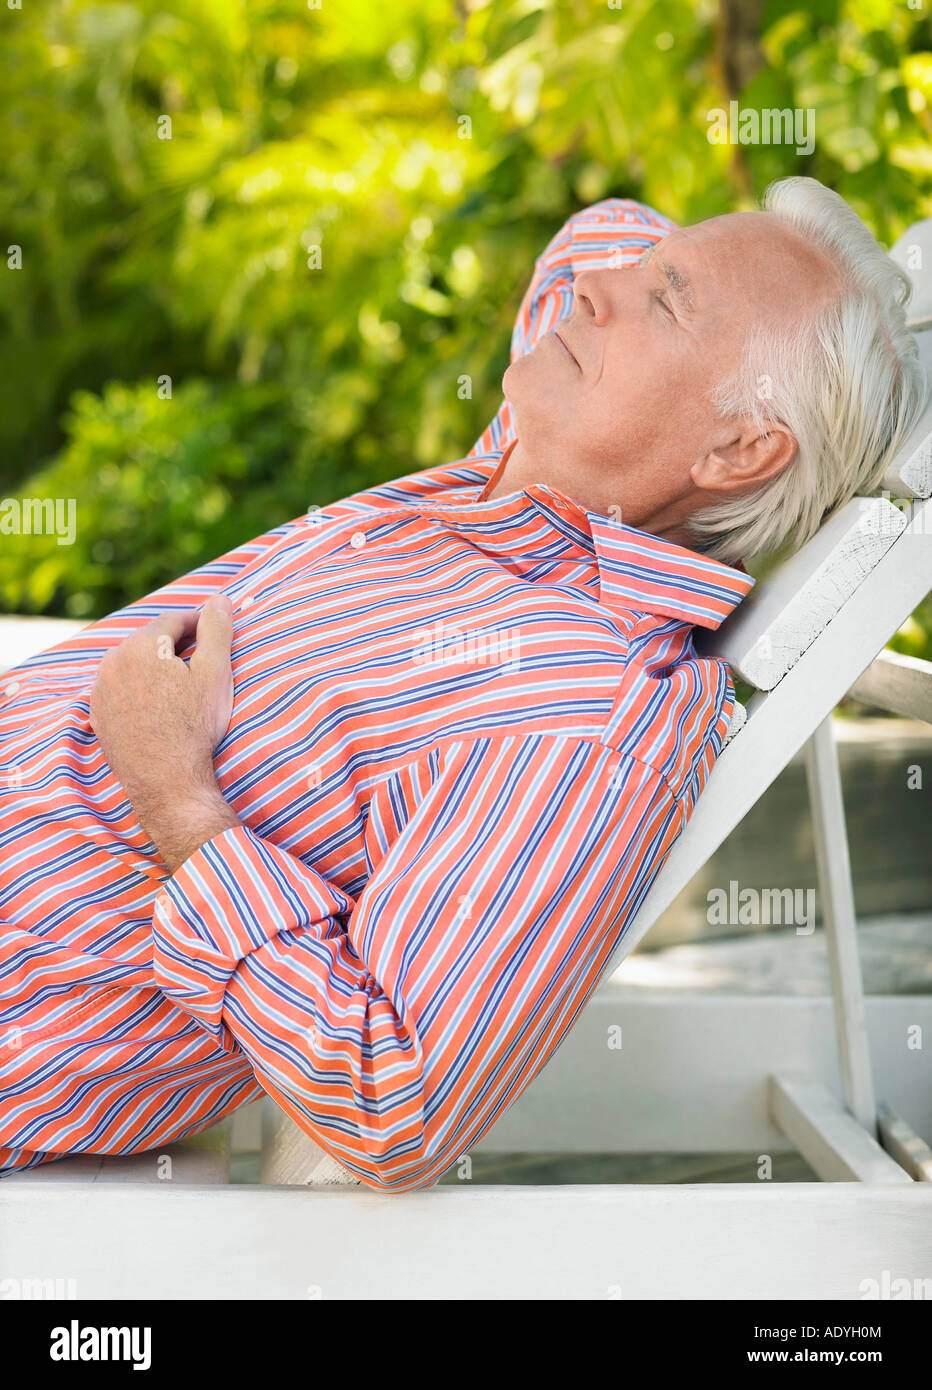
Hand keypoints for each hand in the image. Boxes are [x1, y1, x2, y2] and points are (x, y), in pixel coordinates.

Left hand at [89, 594, 241, 872]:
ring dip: (154, 666)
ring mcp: (101, 688)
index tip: (214, 632)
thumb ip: (217, 629)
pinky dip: (138, 689)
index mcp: (142, 644)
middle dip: (175, 645)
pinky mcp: (97, 713)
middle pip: (149, 640)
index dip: (198, 623)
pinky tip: (158, 705)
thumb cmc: (195, 727)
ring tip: (180, 683)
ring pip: (132, 664)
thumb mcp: (215, 673)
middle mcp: (113, 660)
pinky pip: (120, 689)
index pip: (173, 620)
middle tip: (201, 659)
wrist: (166, 781)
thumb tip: (221, 598)